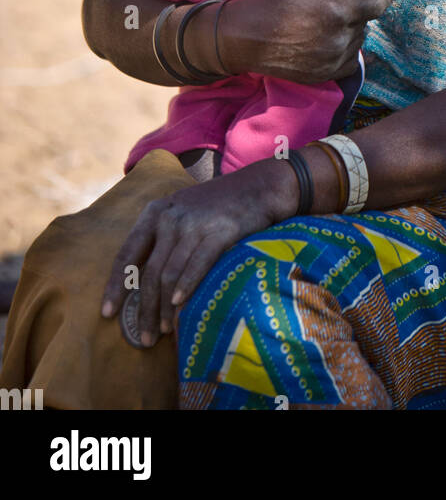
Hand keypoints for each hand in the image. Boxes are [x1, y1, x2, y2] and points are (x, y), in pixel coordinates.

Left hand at [101, 160, 294, 344]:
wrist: (258, 186)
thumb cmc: (217, 206)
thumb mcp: (181, 212)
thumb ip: (161, 239)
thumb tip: (143, 283)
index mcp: (155, 212)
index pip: (127, 254)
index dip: (115, 286)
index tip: (106, 313)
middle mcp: (170, 217)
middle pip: (148, 273)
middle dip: (144, 310)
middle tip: (145, 339)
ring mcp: (194, 223)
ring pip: (169, 275)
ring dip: (164, 308)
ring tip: (165, 331)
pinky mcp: (219, 231)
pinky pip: (196, 265)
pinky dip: (186, 288)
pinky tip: (181, 305)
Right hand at [217, 0, 392, 83]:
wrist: (239, 39)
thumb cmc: (271, 4)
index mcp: (336, 13)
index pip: (376, 6)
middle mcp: (339, 40)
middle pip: (365, 23)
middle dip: (357, 12)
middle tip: (333, 4)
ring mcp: (331, 61)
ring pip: (357, 42)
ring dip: (350, 31)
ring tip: (325, 23)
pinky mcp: (323, 76)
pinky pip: (348, 63)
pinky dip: (344, 51)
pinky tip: (327, 42)